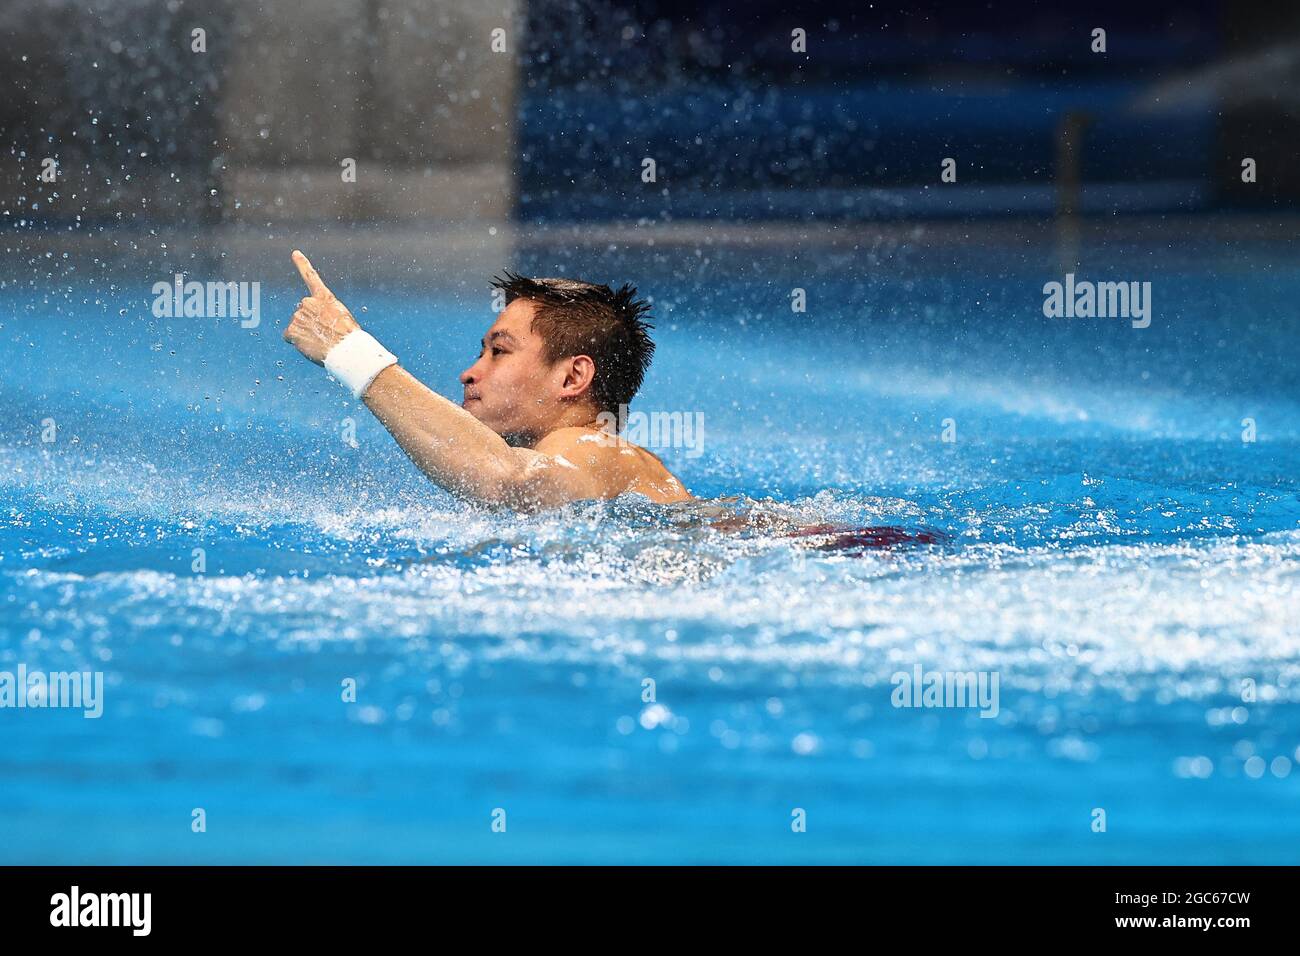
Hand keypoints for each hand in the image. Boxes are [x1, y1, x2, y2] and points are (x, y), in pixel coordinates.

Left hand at [284, 249, 360, 364]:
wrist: (345, 349)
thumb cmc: (348, 338)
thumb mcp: (341, 319)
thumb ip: (324, 316)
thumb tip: (311, 328)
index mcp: (324, 297)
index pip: (311, 277)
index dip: (302, 264)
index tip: (295, 253)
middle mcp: (308, 302)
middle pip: (303, 312)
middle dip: (309, 322)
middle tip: (323, 334)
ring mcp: (298, 315)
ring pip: (296, 325)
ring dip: (304, 333)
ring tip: (319, 341)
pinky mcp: (291, 329)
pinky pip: (289, 337)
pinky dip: (296, 342)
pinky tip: (308, 345)